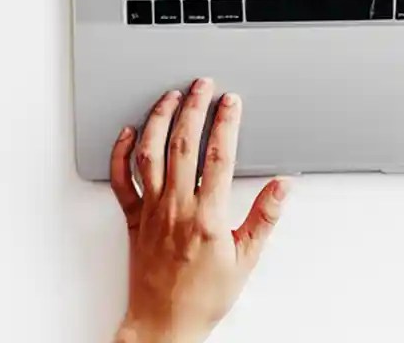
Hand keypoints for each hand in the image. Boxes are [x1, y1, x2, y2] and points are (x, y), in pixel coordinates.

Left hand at [109, 78, 288, 342]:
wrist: (163, 324)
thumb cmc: (203, 296)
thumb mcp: (246, 259)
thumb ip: (264, 217)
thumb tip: (283, 186)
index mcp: (207, 217)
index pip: (218, 156)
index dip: (225, 123)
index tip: (231, 102)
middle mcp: (175, 208)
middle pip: (183, 145)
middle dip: (194, 107)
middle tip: (203, 85)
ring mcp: (150, 212)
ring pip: (149, 154)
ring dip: (159, 120)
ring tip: (171, 97)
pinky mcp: (131, 220)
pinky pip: (121, 180)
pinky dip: (120, 153)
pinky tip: (128, 133)